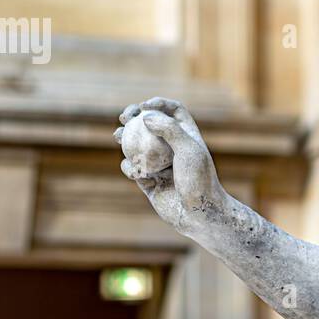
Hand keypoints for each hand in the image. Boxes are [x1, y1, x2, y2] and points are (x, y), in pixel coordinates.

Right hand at [115, 97, 225, 234]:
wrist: (200, 215)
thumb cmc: (199, 180)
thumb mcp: (189, 150)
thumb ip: (169, 130)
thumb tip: (145, 116)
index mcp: (186, 136)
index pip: (172, 111)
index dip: (158, 103)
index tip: (144, 105)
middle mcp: (172, 148)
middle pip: (150, 124)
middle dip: (134, 117)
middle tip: (124, 117)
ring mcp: (160, 164)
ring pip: (137, 146)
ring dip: (125, 138)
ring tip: (119, 137)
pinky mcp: (149, 181)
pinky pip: (134, 169)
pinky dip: (130, 167)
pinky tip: (134, 172)